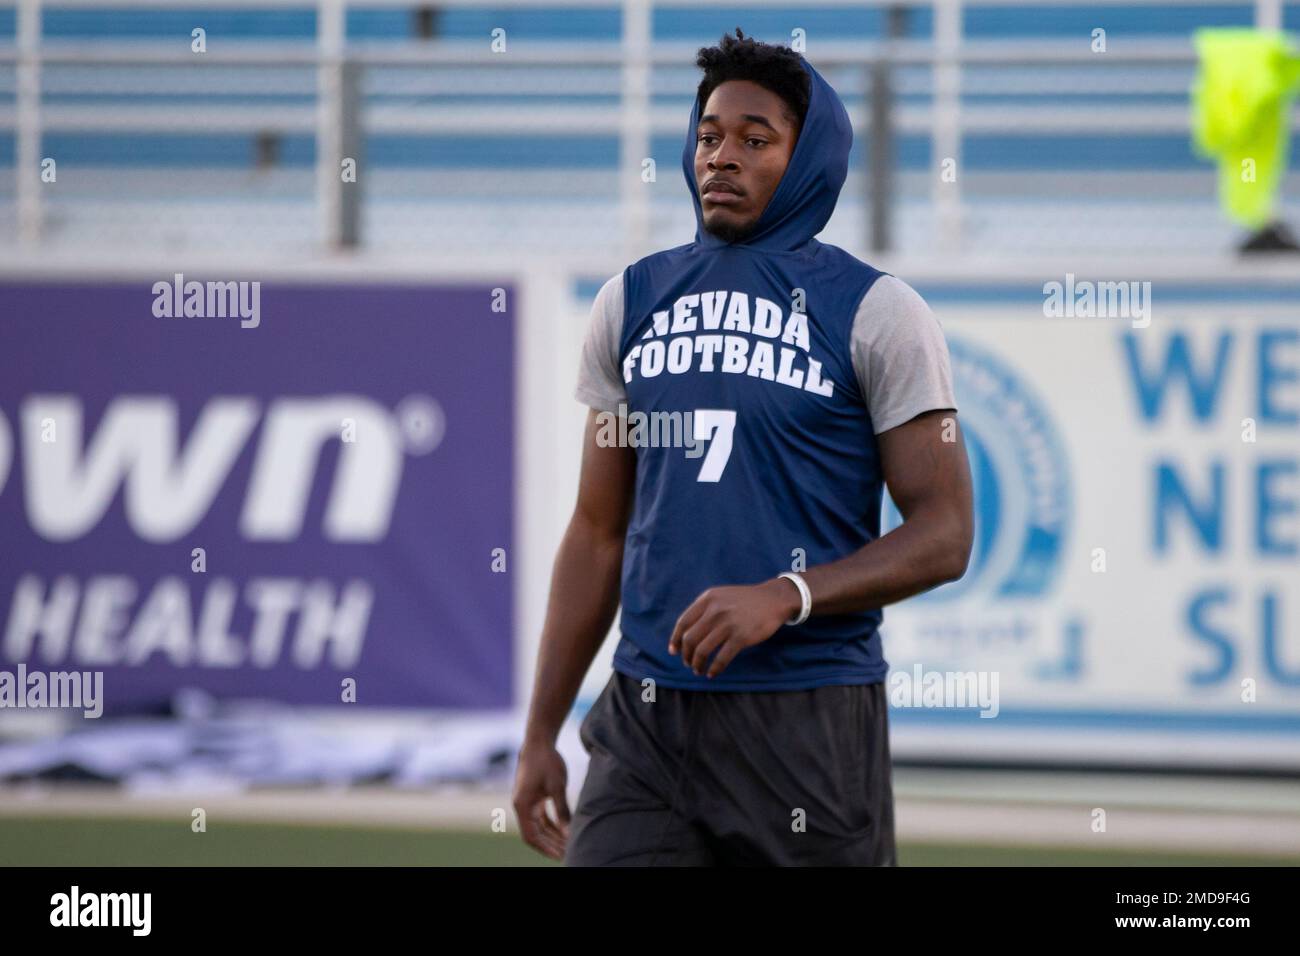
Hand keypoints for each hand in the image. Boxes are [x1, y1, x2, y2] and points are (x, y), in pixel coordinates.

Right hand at [512, 740, 570, 859]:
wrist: (539, 741)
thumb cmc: (547, 761)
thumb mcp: (557, 786)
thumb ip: (562, 810)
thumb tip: (568, 832)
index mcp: (522, 805)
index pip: (531, 836)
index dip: (545, 848)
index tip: (560, 856)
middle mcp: (522, 806)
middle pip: (535, 834)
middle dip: (551, 845)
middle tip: (568, 853)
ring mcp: (527, 802)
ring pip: (539, 827)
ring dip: (552, 836)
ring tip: (568, 845)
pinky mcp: (534, 798)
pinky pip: (542, 817)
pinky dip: (553, 825)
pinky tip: (565, 831)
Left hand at [668, 578, 802, 678]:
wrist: (773, 599)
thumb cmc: (744, 600)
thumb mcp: (721, 596)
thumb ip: (704, 609)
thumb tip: (685, 633)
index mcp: (707, 599)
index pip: (683, 622)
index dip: (675, 639)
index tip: (673, 651)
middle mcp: (715, 610)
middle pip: (690, 639)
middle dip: (686, 655)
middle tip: (688, 663)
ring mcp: (728, 624)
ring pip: (703, 650)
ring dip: (697, 664)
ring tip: (698, 670)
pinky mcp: (741, 637)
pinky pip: (721, 658)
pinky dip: (714, 669)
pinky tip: (712, 673)